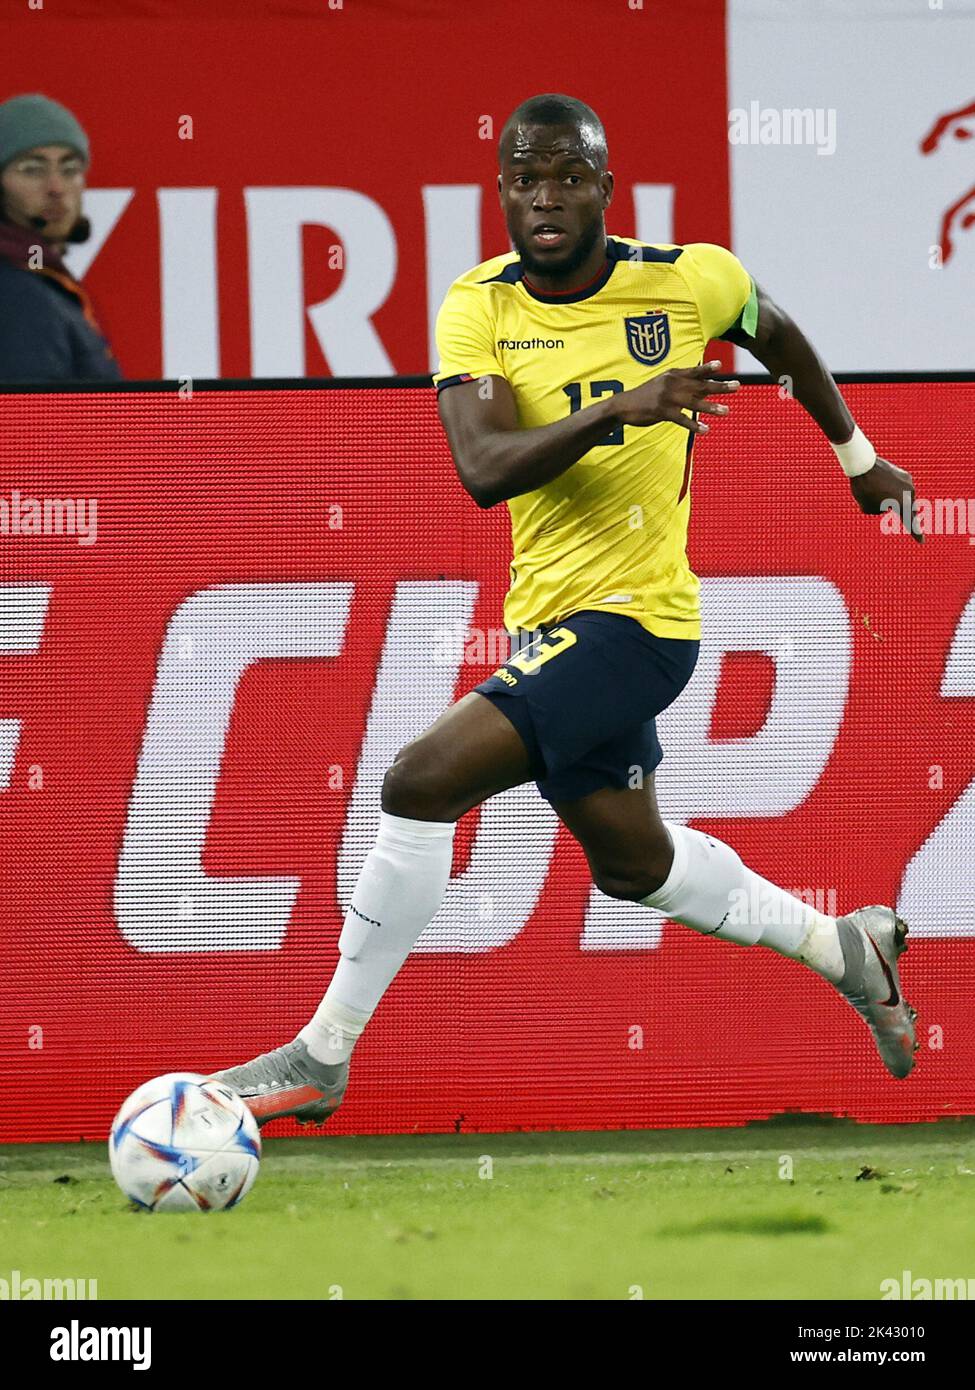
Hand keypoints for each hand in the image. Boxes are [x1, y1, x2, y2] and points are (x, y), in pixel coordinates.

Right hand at [614, 360, 739, 431]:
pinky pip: (682, 420)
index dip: (707, 368)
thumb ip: (681, 383)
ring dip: (711, 407)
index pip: (694, 371)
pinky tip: (705, 430)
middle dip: (720, 386)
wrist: (624, 406)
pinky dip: (694, 425)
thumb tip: (703, 386)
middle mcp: (672, 384)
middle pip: (700, 385)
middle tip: (737, 386)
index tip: (720, 365)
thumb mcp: (662, 383)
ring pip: (694, 402)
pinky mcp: (662, 412)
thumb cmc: (645, 396)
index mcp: (673, 375)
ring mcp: (667, 398)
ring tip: (726, 411)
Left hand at [849, 456, 924, 543]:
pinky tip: (881, 485)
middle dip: (904, 515)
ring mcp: (909, 483)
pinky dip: (893, 490)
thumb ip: (880, 510)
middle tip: (906, 523)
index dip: (916, 534)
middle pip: (908, 510)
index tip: (922, 542)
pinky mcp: (905, 475)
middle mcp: (909, 494)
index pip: (910, 523)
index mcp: (902, 505)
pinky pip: (901, 488)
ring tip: (877, 493)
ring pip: (904, 498)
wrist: (864, 465)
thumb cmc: (864, 489)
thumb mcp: (868, 508)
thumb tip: (886, 504)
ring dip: (894, 499)